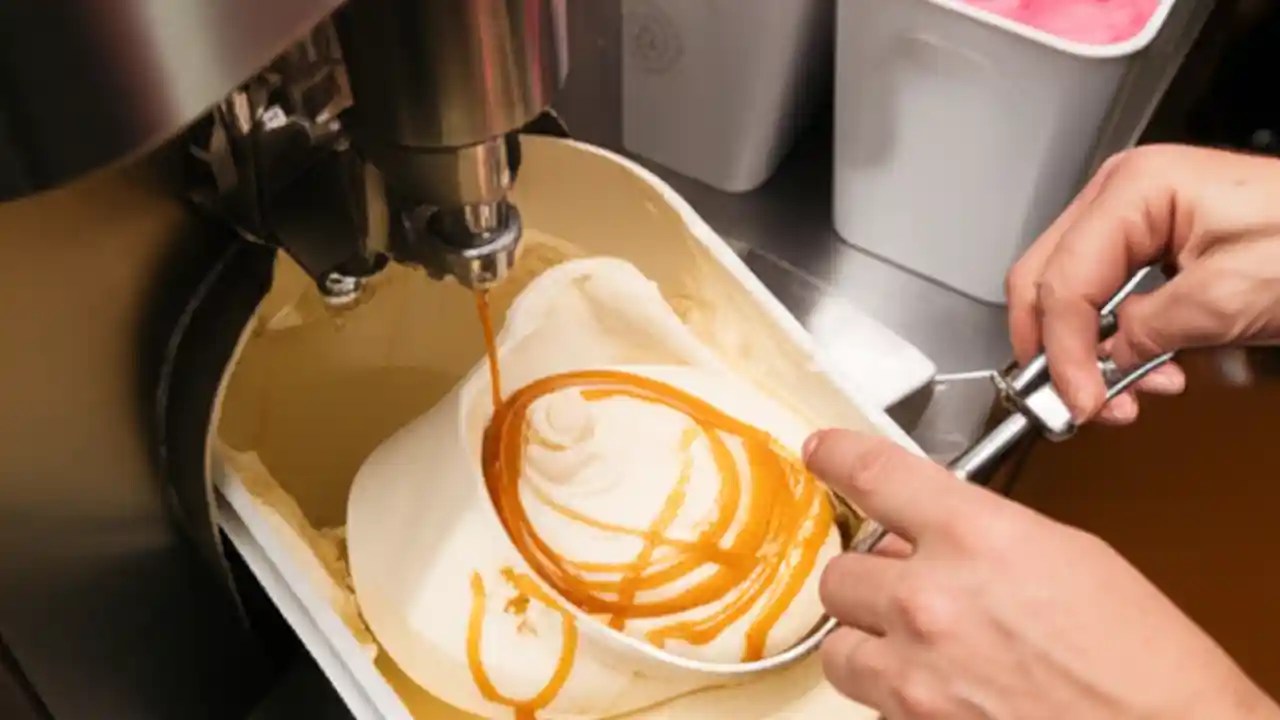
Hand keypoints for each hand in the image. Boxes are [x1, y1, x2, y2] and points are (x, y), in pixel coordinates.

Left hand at [805, 429, 1277, 719]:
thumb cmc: (1141, 658)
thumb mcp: (1064, 556)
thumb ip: (979, 536)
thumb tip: (923, 536)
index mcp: (976, 538)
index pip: (873, 473)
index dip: (838, 456)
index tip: (823, 452)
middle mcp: (931, 602)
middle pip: (840, 572)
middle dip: (869, 581)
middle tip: (907, 590)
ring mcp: (916, 673)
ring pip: (838, 646)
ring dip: (868, 642)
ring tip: (918, 648)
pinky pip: (869, 701)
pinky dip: (894, 695)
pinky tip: (943, 690)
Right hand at [1006, 144, 1279, 422]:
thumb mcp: (1227, 296)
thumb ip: (1144, 331)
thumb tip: (1096, 365)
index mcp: (1133, 189)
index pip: (1062, 281)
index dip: (1062, 351)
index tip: (1078, 403)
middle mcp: (1119, 196)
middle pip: (1043, 281)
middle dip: (1056, 350)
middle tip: (1078, 403)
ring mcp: (1130, 219)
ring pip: (1064, 293)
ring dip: (1083, 352)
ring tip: (1123, 394)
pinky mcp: (1148, 246)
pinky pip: (1100, 297)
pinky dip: (1109, 341)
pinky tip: (1145, 368)